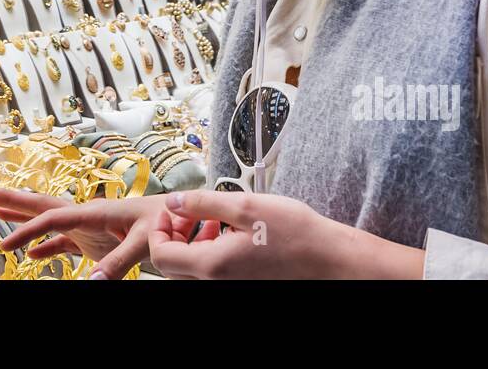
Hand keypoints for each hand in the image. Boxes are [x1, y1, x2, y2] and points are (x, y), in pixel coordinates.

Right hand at [0, 186, 175, 278]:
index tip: (5, 246)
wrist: (184, 220)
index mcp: (94, 211)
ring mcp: (90, 227)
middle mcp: (87, 214)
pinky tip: (32, 256)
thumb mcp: (145, 242)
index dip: (27, 231)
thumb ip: (119, 261)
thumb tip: (91, 283)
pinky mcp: (97, 239)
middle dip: (13, 199)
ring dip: (23, 218)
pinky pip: (64, 241)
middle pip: (42, 205)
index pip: (53, 218)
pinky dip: (46, 246)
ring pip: (49, 220)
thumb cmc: (168, 224)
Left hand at [146, 191, 425, 278]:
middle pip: (173, 264)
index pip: (160, 255)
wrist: (330, 261)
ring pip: (192, 268)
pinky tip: (228, 233)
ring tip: (211, 220)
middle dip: (174, 234)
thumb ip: (203, 204)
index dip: (158, 230)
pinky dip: (209, 252)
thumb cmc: (296, 234)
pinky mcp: (242, 284)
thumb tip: (174, 202)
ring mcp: (229, 286)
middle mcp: (216, 283)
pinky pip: (212, 272)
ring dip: (192, 242)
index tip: (171, 210)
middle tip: (189, 212)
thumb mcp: (245, 206)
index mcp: (212, 265)